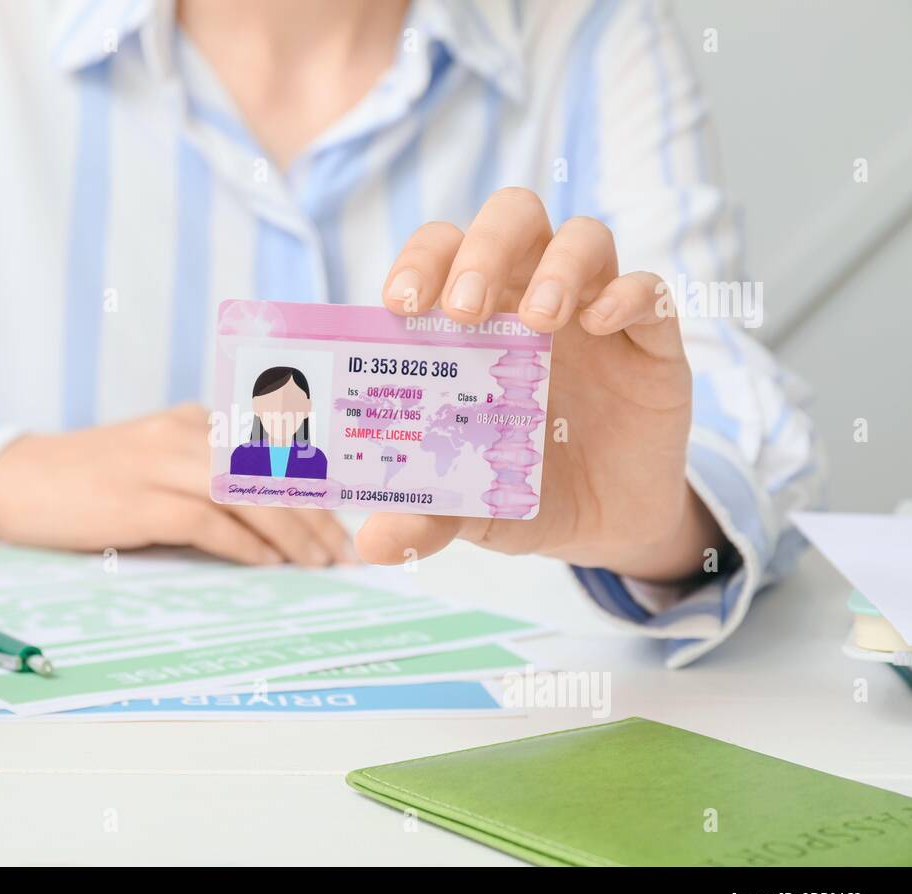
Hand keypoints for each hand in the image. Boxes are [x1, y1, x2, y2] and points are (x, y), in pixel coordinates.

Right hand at [0, 403, 352, 566]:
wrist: (15, 480)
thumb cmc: (89, 484)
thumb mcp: (155, 467)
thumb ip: (205, 484)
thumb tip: (270, 530)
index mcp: (193, 423)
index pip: (272, 453)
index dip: (314, 489)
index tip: (342, 523)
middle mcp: (184, 433)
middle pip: (270, 472)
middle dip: (315, 515)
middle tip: (344, 553)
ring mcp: (160, 464)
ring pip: (248, 494)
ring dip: (291, 532)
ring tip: (317, 563)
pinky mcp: (139, 500)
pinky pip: (207, 522)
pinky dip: (243, 545)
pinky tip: (266, 563)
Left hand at [360, 187, 723, 581]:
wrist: (605, 526)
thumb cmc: (523, 494)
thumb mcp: (471, 511)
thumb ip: (426, 517)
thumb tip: (373, 543)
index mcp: (473, 323)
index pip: (440, 254)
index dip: (419, 262)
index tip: (400, 303)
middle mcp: (530, 300)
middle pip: (511, 219)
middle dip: (483, 248)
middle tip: (465, 309)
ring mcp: (594, 313)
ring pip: (583, 237)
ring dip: (559, 265)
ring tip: (539, 320)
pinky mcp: (652, 341)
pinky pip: (651, 291)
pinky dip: (628, 295)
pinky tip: (601, 325)